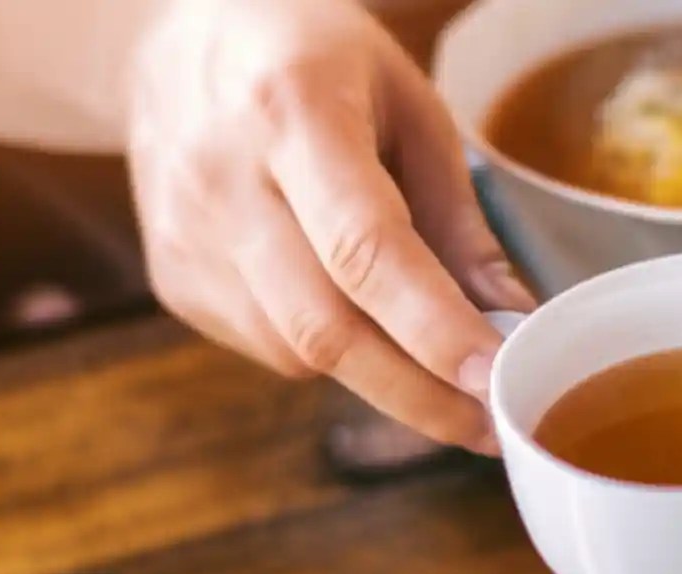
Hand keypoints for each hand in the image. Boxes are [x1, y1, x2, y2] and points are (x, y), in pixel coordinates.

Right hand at [127, 0, 534, 453]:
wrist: (188, 38)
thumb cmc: (321, 62)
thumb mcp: (411, 108)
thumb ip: (457, 219)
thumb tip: (510, 318)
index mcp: (292, 110)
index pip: (366, 248)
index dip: (434, 328)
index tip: (497, 380)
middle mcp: (221, 177)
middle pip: (324, 327)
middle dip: (418, 395)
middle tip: (491, 427)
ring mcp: (184, 235)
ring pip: (295, 350)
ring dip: (380, 374)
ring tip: (433, 359)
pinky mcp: (172, 278)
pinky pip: (265, 345)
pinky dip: (326, 351)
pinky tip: (353, 311)